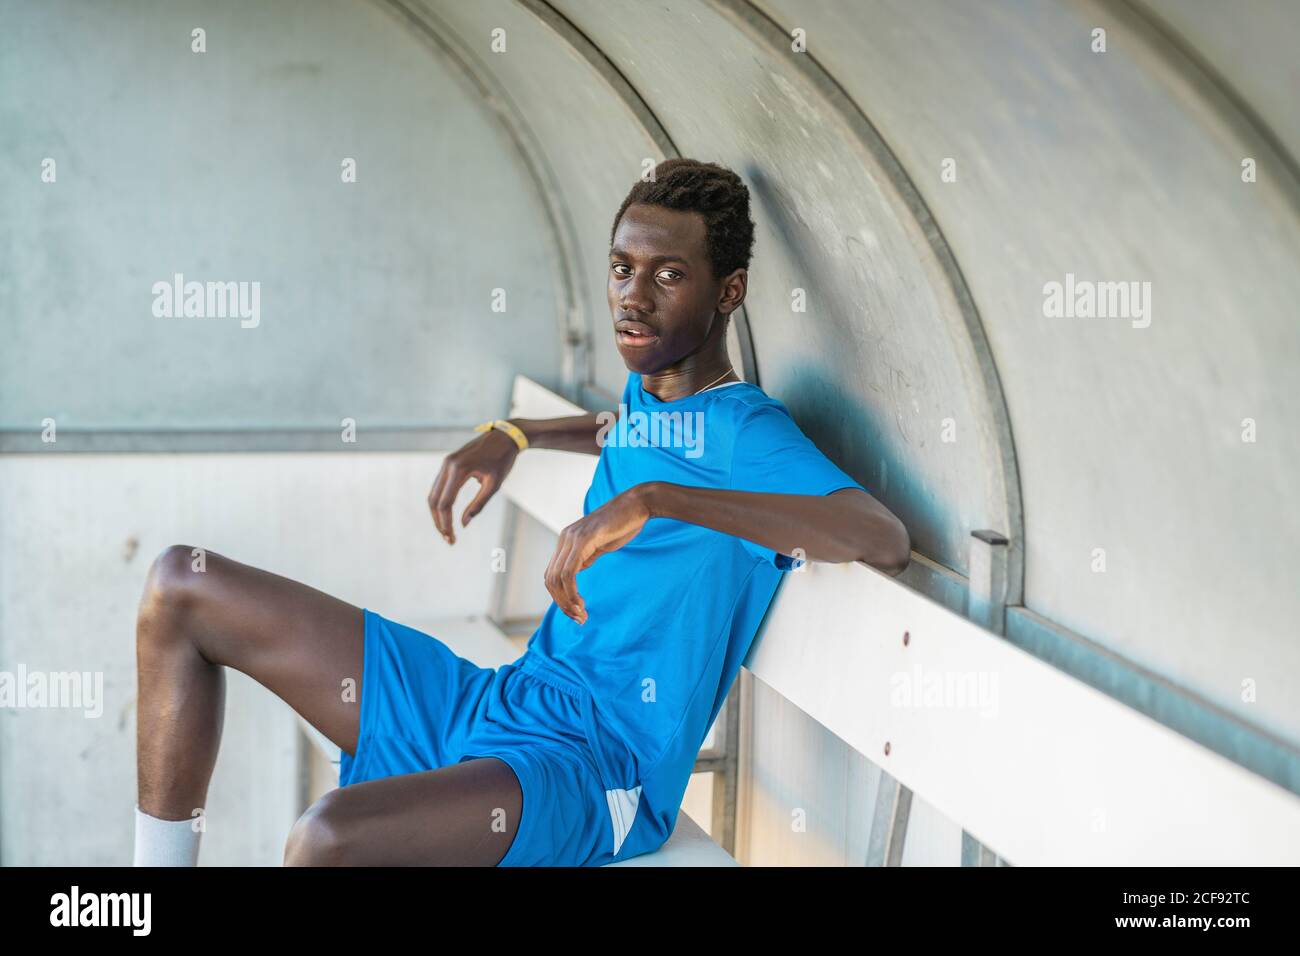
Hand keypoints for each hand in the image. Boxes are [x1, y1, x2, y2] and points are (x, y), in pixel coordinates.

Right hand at [427, 426, 521, 543]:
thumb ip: (478, 505)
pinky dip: (440, 503)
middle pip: (434, 500)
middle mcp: (448, 465)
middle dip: (439, 521)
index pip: (445, 503)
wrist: (505, 437)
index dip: (446, 523)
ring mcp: (446, 463)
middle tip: (448, 539)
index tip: (451, 538)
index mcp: (459, 469)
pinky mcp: (448, 464)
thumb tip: (463, 524)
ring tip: (446, 531)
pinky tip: (447, 515)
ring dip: (437, 514)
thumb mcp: (494, 485)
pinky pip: (439, 487)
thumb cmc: (502, 461)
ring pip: (434, 494)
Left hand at [545, 485, 654, 624]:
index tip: (576, 611)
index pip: (552, 574)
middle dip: (562, 603)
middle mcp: (565, 538)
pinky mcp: (583, 540)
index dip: (560, 597)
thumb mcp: (600, 544)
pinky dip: (572, 592)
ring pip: (557, 578)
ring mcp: (572, 538)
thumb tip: (576, 572)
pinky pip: (569, 572)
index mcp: (567, 540)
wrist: (638, 504)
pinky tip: (581, 602)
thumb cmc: (623, 523)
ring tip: (581, 614)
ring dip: (567, 601)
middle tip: (578, 618)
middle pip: (550, 579)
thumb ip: (586, 557)